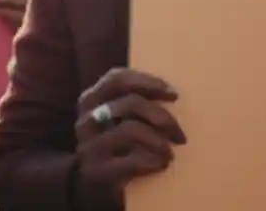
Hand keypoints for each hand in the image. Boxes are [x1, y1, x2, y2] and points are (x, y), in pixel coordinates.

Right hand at [74, 69, 186, 200]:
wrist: (94, 186)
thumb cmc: (115, 147)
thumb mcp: (116, 120)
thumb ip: (131, 104)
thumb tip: (171, 93)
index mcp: (90, 101)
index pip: (116, 79)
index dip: (146, 82)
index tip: (173, 94)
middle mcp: (86, 120)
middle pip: (129, 103)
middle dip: (162, 117)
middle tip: (179, 134)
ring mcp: (89, 145)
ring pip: (131, 130)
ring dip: (159, 141)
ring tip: (170, 154)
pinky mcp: (96, 170)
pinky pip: (132, 160)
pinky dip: (153, 161)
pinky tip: (161, 165)